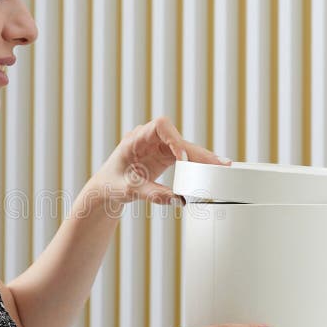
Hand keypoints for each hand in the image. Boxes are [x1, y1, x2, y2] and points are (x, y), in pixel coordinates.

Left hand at [90, 115, 230, 206]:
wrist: (105, 188)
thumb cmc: (110, 184)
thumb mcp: (129, 190)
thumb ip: (152, 194)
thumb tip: (177, 199)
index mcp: (136, 138)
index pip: (160, 127)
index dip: (174, 139)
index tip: (182, 157)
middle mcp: (149, 139)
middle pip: (178, 138)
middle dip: (198, 150)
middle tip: (218, 163)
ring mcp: (158, 147)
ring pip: (184, 147)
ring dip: (202, 157)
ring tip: (222, 166)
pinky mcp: (164, 157)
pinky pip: (184, 157)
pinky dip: (196, 164)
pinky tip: (211, 169)